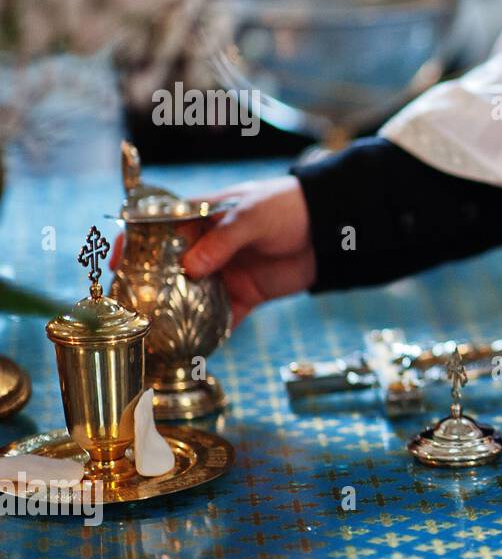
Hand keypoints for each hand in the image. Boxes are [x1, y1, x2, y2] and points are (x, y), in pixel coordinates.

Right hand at [111, 176, 315, 328]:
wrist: (327, 228)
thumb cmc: (285, 207)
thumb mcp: (251, 216)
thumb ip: (222, 241)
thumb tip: (190, 267)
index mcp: (199, 220)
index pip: (156, 231)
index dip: (133, 246)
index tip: (116, 264)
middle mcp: (205, 249)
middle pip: (168, 271)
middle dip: (150, 290)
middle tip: (131, 310)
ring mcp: (224, 274)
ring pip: (192, 298)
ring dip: (176, 316)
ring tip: (155, 336)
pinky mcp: (245, 295)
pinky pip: (223, 317)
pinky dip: (212, 334)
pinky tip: (196, 351)